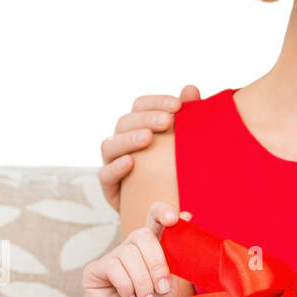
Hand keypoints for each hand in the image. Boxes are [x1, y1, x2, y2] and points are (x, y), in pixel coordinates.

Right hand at [83, 201, 189, 296]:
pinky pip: (113, 267)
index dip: (163, 212)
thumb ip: (178, 252)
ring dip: (143, 281)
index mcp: (154, 246)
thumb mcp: (175, 279)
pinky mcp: (94, 271)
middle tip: (163, 288)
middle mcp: (132, 248)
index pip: (155, 217)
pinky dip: (127, 286)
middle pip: (143, 234)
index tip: (175, 219)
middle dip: (157, 262)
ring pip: (129, 253)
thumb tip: (187, 215)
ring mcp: (112, 258)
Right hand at [98, 86, 201, 211]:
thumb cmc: (176, 169)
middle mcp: (122, 141)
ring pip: (110, 145)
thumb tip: (191, 88)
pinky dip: (116, 167)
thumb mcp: (184, 144)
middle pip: (125, 122)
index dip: (156, 102)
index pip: (140, 106)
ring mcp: (112, 163)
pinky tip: (130, 163)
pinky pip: (106, 175)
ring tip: (147, 138)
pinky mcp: (110, 188)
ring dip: (128, 139)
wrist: (165, 208)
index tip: (178, 105)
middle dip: (146, 119)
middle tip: (167, 121)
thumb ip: (187, 117)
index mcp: (138, 126)